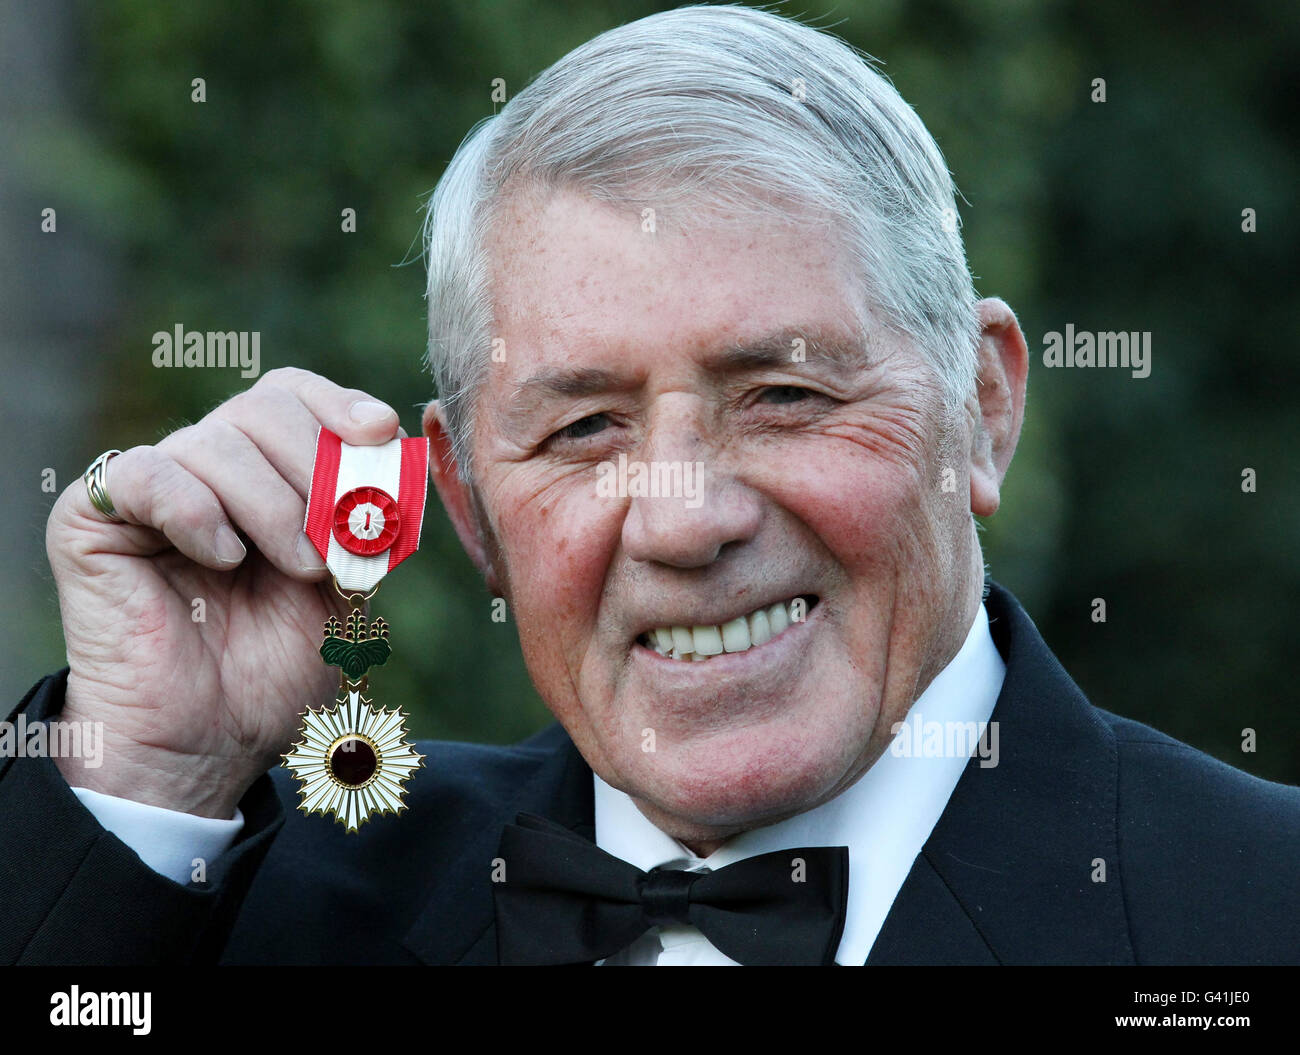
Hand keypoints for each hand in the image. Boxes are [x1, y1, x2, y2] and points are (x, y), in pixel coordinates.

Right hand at [47, 368, 404, 817]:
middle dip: (316, 468)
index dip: (338, 403)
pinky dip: (197, 512)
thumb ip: (367, 516)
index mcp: (264, 474)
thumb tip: (395, 440)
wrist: (211, 741)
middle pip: (262, 407)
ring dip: (273, 507)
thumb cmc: (276, 668)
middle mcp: (205, 470)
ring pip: (215, 441)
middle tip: (334, 545)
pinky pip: (145, 474)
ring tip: (298, 570)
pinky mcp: (93, 520)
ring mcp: (150, 491)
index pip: (293, 395)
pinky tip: (223, 560)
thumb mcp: (349, 584)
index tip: (379, 431)